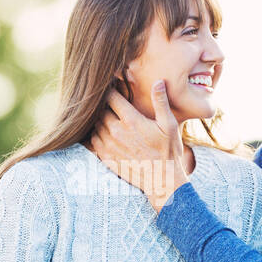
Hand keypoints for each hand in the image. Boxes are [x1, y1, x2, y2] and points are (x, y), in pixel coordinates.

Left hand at [90, 80, 189, 211]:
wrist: (161, 180)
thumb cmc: (168, 152)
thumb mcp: (169, 125)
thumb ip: (161, 102)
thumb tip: (158, 81)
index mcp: (131, 120)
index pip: (111, 97)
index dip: (110, 89)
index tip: (112, 86)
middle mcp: (116, 131)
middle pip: (100, 110)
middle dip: (104, 105)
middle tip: (111, 103)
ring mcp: (109, 145)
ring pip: (95, 125)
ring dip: (99, 120)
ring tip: (108, 118)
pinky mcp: (105, 158)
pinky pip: (92, 141)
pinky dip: (95, 135)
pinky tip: (104, 134)